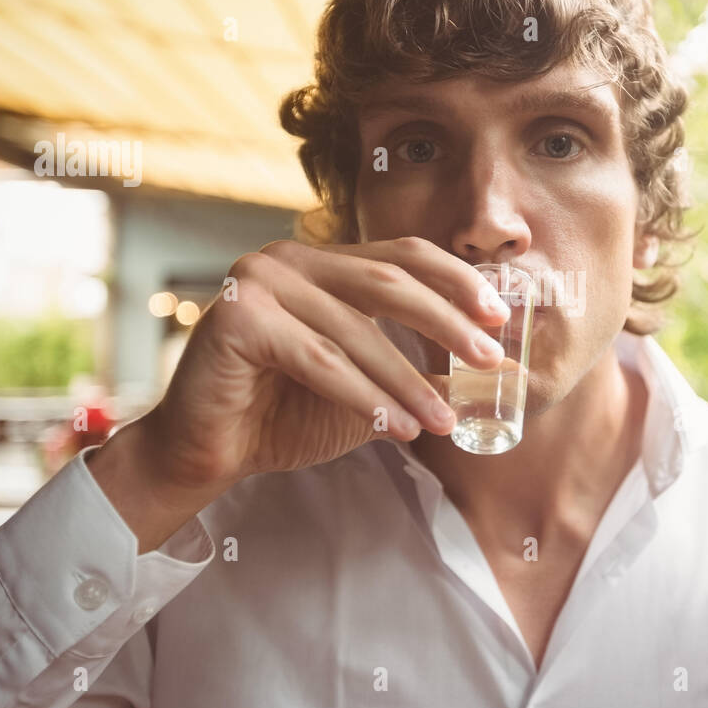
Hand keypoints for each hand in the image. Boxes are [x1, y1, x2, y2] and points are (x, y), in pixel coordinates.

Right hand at [133, 237, 510, 499]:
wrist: (207, 453)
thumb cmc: (284, 416)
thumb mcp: (369, 389)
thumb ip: (420, 371)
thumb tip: (496, 366)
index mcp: (321, 263)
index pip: (402, 255)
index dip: (456, 281)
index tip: (500, 316)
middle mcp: (289, 259)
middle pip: (389, 282)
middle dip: (447, 324)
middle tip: (488, 360)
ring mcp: (258, 280)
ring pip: (357, 332)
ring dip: (409, 382)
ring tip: (444, 421)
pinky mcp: (237, 316)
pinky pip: (319, 360)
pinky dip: (366, 398)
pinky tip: (399, 430)